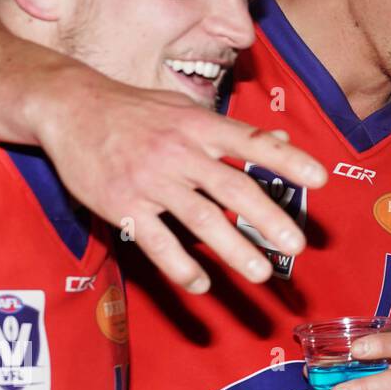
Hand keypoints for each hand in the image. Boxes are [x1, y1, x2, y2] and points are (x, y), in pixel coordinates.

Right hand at [29, 64, 326, 291]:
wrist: (70, 106)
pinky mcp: (121, 204)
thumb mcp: (186, 109)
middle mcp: (179, 152)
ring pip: (199, 218)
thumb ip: (233, 130)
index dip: (288, 160)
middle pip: (233, 187)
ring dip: (233, 248)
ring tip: (260, 272)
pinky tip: (201, 283)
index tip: (320, 178)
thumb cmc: (137, 110)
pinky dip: (179, 265)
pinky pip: (155, 240)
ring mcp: (150, 180)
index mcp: (200, 126)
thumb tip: (282, 142)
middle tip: (296, 245)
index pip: (252, 142)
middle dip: (268, 218)